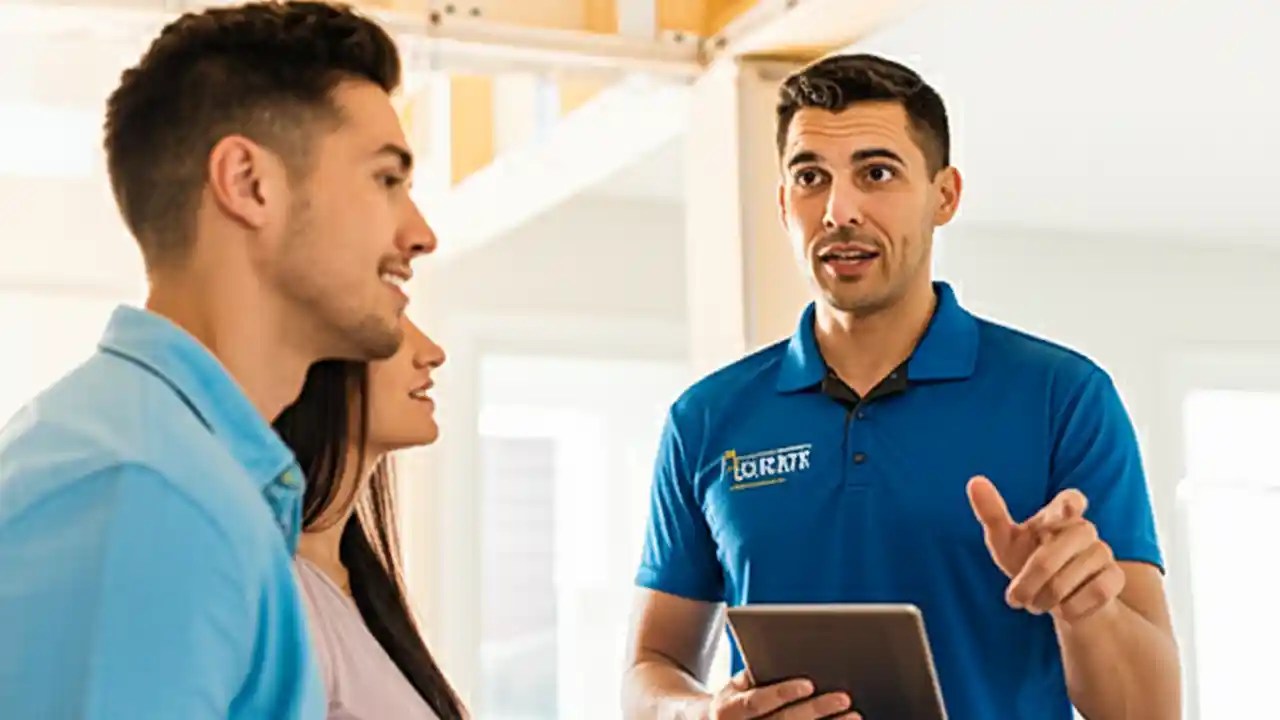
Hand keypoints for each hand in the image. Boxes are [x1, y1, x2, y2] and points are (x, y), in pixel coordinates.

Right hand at [702, 671, 859, 719]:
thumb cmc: (737, 698)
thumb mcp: (737, 685)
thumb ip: (759, 673)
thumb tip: (790, 656)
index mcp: (728, 710)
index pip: (756, 702)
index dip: (782, 693)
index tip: (809, 683)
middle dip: (815, 710)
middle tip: (844, 698)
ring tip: (854, 716)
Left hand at [966, 476, 1124, 624]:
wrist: (1058, 601)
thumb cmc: (1027, 562)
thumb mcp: (1004, 542)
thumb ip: (991, 513)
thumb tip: (975, 480)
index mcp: (1057, 514)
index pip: (1071, 500)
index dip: (1070, 504)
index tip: (1066, 510)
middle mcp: (1083, 529)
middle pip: (1057, 550)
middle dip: (1031, 578)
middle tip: (1015, 598)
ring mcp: (1102, 552)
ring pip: (1073, 575)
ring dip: (1047, 597)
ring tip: (1037, 603)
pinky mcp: (1115, 577)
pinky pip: (1095, 592)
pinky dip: (1072, 607)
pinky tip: (1064, 609)